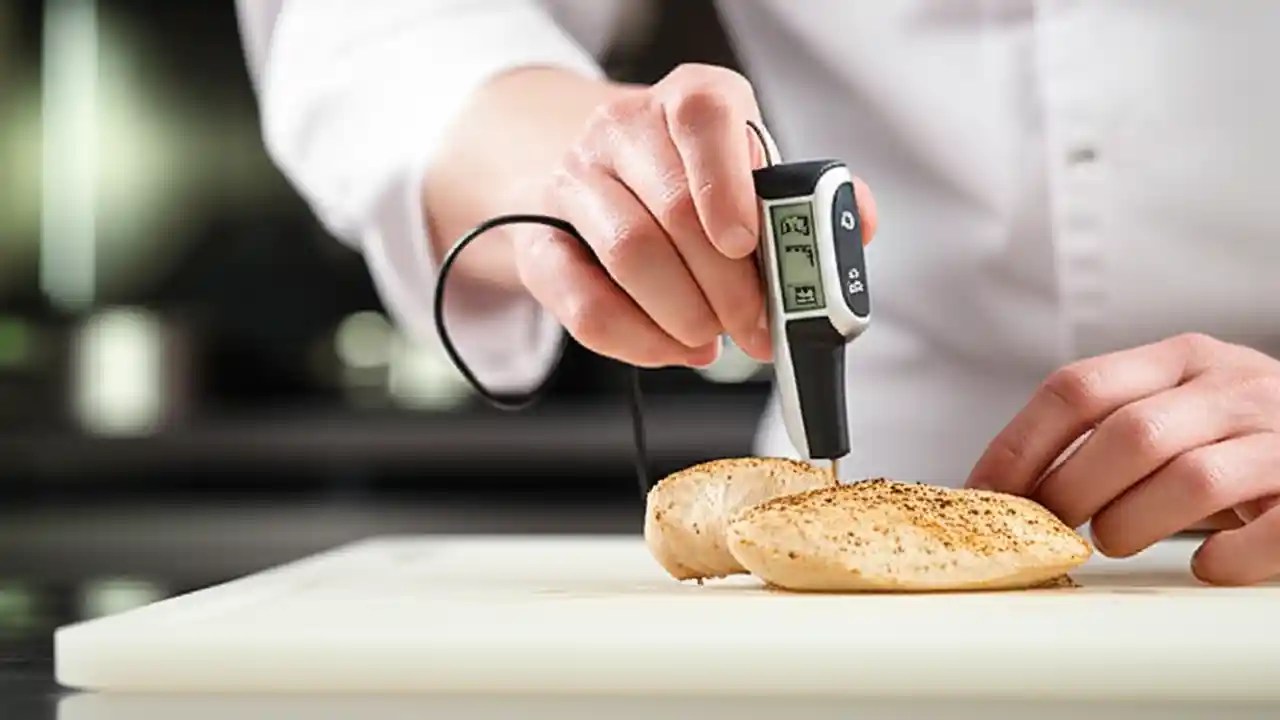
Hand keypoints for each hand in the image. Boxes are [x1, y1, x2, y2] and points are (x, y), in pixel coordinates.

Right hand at [510, 64, 876, 367]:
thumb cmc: (689, 178)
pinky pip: (583, 302)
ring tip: (715, 338)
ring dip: (685, 315)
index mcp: (689, 99)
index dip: (729, 185)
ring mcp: (574, 181)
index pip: (702, 118)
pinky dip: (639, 340)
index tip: (748, 244)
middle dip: (728, 287)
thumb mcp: (749, 168)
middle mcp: (623, 129)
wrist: (595, 171)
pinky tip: (675, 348)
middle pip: (674, 211)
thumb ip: (805, 197)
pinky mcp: (540, 240)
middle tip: (757, 329)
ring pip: (627, 255)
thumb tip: (855, 224)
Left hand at [966, 333, 1279, 585]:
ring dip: (1132, 524)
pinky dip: (1224, 559)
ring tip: (1117, 541)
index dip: (1018, 446)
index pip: (1077, 388)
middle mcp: (1233, 385)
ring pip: (1188, 479)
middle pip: (1127, 435)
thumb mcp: (1173, 408)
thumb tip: (1000, 486)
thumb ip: (1104, 430)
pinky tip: (1206, 565)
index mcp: (1181, 358)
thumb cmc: (1233, 438)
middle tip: (1052, 531)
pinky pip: (1267, 532)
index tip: (983, 495)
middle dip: (1071, 493)